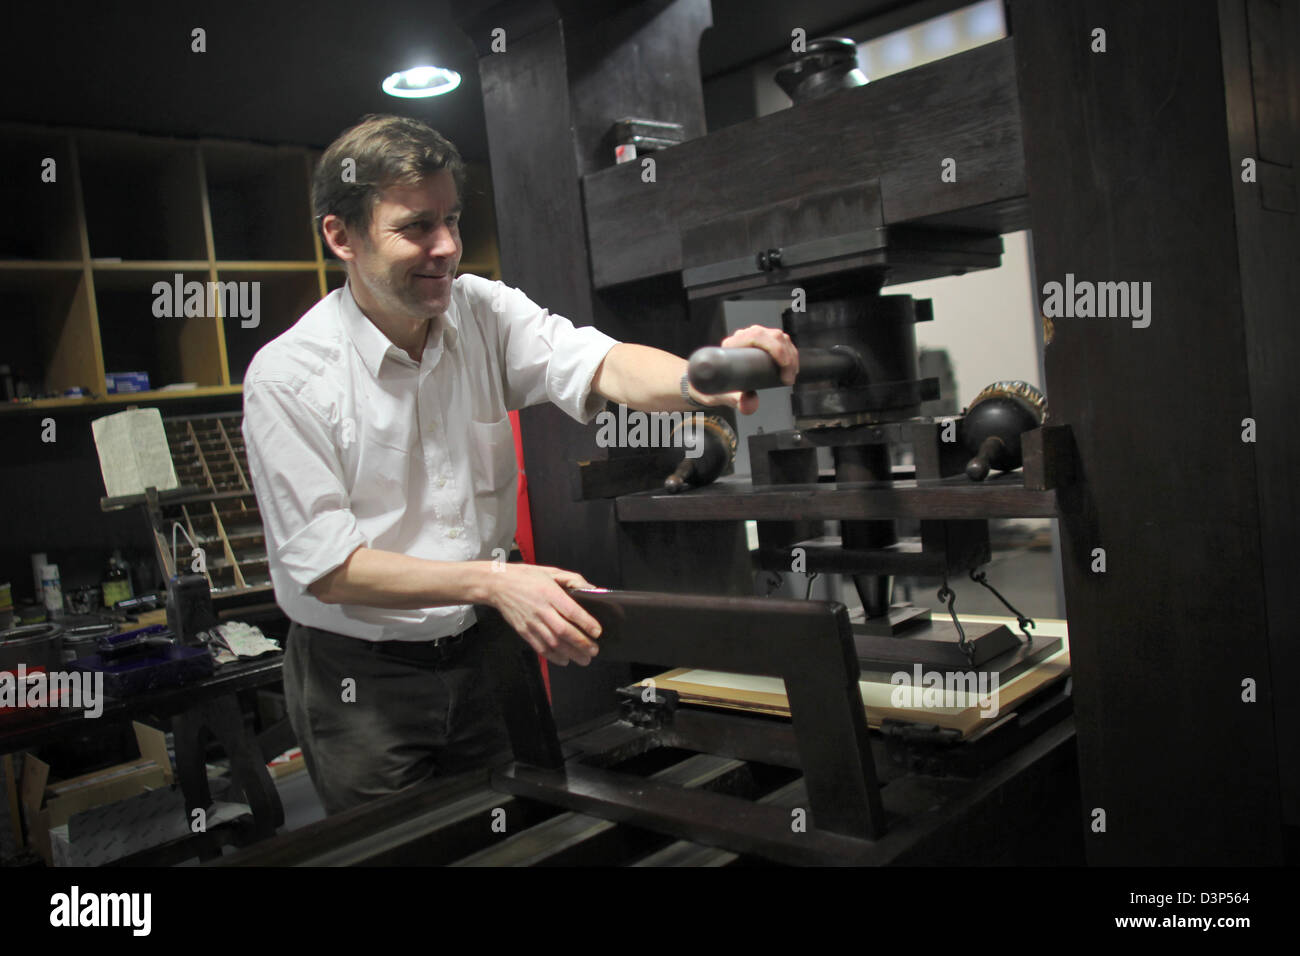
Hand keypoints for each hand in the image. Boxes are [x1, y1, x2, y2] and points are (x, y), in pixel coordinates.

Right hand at [484, 564, 602, 665]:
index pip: (571, 610)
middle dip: (581, 643)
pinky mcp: (524, 631)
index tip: (597, 631)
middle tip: (594, 650)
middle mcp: (541, 609)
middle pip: (563, 631)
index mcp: (549, 593)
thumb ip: (573, 580)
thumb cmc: (526, 577)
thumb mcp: (551, 571)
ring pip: (553, 643)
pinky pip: (540, 647)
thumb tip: (592, 589)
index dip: (586, 623)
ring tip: (584, 659)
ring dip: (571, 653)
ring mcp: (531, 622)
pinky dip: (553, 656)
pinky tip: (564, 660)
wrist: (498, 584)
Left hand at [713, 325, 798, 414]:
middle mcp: (743, 337)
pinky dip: (790, 354)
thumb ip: (735, 400)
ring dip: (790, 355)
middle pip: (772, 336)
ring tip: (790, 376)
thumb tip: (747, 405)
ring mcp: (754, 337)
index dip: (774, 347)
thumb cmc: (716, 386)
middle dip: (787, 356)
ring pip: (779, 338)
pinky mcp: (762, 341)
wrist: (714, 382)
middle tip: (788, 377)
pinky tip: (791, 368)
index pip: (756, 336)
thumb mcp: (724, 394)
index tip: (783, 363)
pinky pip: (781, 341)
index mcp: (732, 344)